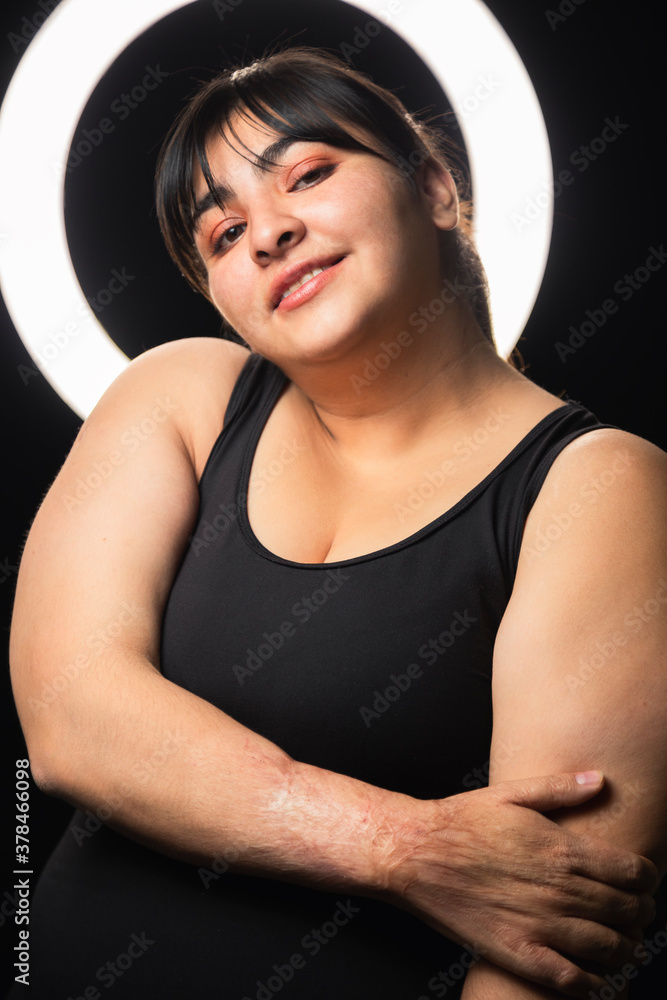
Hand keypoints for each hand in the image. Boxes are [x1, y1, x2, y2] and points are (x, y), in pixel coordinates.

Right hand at [383, 771, 657, 998]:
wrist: (416, 853)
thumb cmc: (461, 820)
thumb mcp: (512, 792)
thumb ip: (560, 788)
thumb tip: (600, 780)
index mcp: (562, 848)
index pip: (634, 872)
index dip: (648, 879)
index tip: (643, 880)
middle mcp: (559, 889)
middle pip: (629, 910)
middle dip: (641, 913)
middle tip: (636, 912)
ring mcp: (540, 924)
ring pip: (610, 947)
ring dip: (626, 947)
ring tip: (622, 942)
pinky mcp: (519, 951)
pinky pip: (574, 980)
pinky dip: (595, 983)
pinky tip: (596, 975)